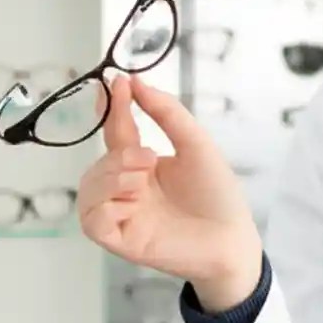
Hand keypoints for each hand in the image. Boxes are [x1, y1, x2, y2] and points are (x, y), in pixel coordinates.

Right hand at [77, 74, 261, 312]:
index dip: (112, 108)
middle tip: (148, 157)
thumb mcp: (196, 144)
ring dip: (111, 176)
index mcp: (144, 167)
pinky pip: (92, 220)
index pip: (117, 134)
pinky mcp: (121, 241)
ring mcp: (123, 215)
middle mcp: (129, 190)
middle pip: (99, 162)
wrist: (233, 237)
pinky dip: (106, 205)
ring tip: (142, 179)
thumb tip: (137, 81)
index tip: (116, 81)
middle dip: (117, 153)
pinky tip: (132, 202)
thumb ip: (167, 113)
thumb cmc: (218, 194)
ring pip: (88, 189)